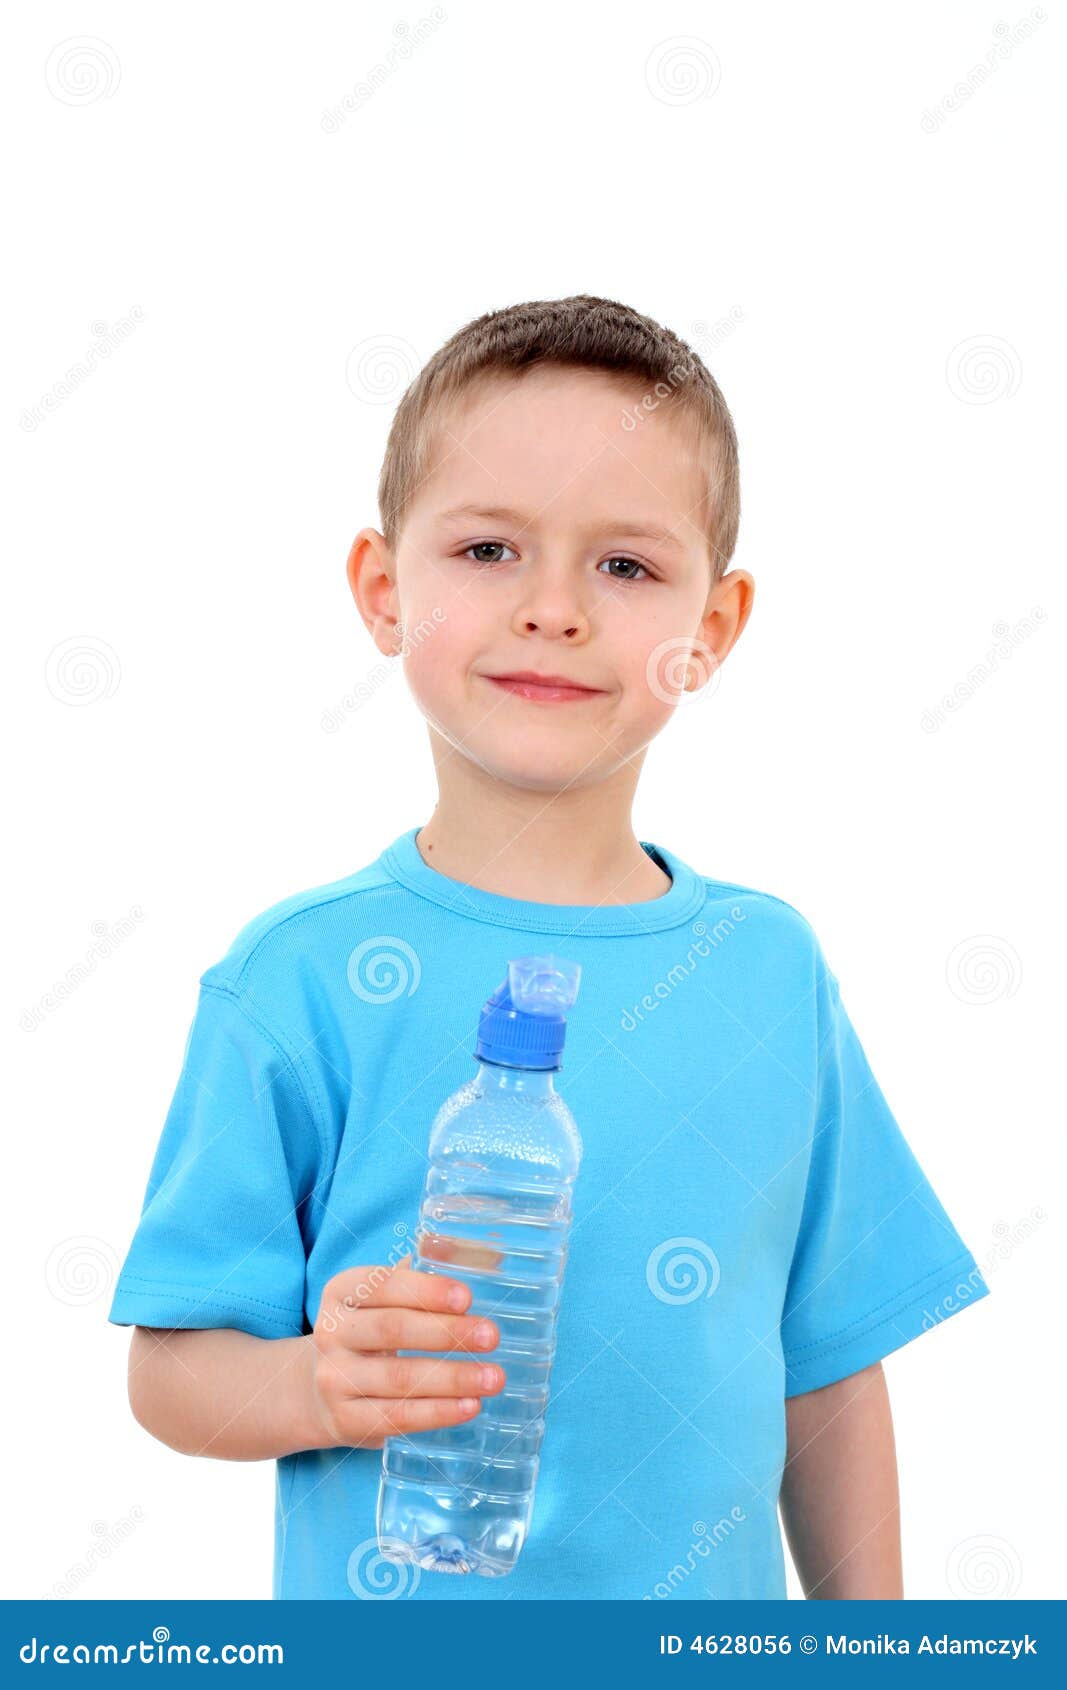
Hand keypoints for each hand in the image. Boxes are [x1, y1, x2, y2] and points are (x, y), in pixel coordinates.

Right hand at [309, 1256, 504, 1448]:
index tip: (467, 1297)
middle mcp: (331, 1333)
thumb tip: (476, 1256)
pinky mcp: (345, 1421)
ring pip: (400, 1378)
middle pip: (393, 1329)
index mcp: (341, 1293)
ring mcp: (334, 1379)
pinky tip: (471, 1406)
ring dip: (453, 1378)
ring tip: (493, 1378)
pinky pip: (398, 1417)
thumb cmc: (367, 1336)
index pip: (384, 1284)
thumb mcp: (380, 1304)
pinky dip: (439, 1412)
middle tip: (491, 1336)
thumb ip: (419, 1281)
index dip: (426, 1290)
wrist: (318, 1393)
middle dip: (447, 1332)